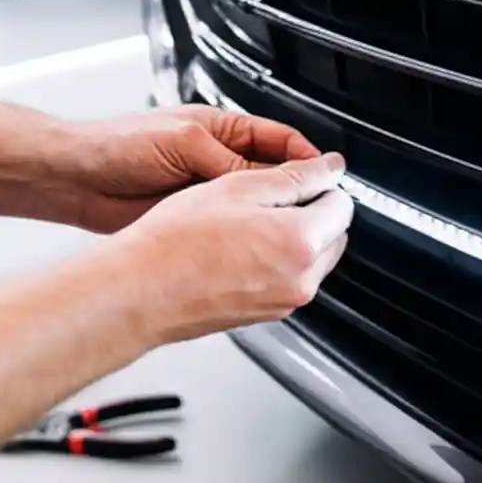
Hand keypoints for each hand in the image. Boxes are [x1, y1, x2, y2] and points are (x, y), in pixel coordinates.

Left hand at [63, 105, 320, 232]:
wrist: (75, 180)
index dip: (306, 158)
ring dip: (265, 215)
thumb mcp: (185, 144)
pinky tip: (251, 243)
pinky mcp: (193, 219)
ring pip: (252, 206)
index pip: (280, 141)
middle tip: (312, 207)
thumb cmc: (117, 145)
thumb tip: (272, 177)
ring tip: (284, 227)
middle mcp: (218, 160)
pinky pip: (228, 227)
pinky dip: (242, 235)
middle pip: (271, 176)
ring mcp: (206, 191)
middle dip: (292, 190)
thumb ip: (231, 163)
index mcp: (222, 130)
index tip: (326, 175)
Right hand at [100, 152, 353, 344]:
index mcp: (302, 243)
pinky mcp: (264, 314)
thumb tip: (328, 168)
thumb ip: (295, 176)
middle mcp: (301, 280)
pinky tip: (237, 248)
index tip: (299, 176)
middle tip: (269, 197)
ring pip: (312, 259)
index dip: (321, 184)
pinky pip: (287, 279)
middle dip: (313, 212)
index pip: (343, 205)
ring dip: (295, 237)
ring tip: (246, 222)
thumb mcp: (238, 187)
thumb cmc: (175, 242)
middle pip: (333, 235)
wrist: (139, 291)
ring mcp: (283, 302)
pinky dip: (275, 261)